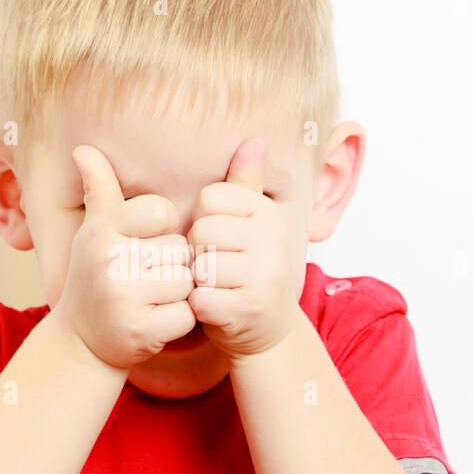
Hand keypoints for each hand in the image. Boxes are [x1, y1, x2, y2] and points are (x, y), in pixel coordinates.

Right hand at [53, 144, 196, 369]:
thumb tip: (83, 148)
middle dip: (172, 267)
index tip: (143, 246)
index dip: (163, 231)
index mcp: (102, 231)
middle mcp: (108, 261)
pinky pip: (187, 315)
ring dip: (177, 294)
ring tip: (150, 300)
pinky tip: (156, 322)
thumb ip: (100, 188)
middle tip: (144, 281)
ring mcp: (123, 298)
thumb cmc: (96, 276)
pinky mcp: (139, 331)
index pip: (163, 212)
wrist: (82, 342)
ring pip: (186, 282)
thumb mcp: (95, 231)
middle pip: (179, 250)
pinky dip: (179, 321)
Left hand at [186, 137, 296, 358]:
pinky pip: (200, 299)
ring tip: (216, 288)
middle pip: (201, 230)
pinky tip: (215, 310)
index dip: (202, 222)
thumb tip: (254, 141)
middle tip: (215, 269)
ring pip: (200, 266)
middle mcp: (274, 240)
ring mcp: (265, 276)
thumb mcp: (249, 226)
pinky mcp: (250, 309)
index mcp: (268, 213)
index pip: (209, 198)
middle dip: (198, 252)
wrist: (267, 332)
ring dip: (198, 281)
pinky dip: (200, 307)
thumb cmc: (246, 272)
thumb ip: (245, 184)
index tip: (219, 240)